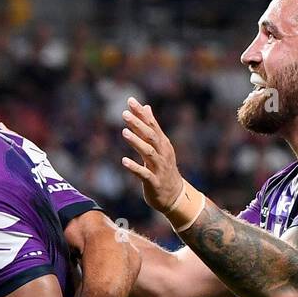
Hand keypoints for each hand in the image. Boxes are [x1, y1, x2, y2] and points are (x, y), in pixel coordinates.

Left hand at [121, 98, 183, 212]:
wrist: (174, 195)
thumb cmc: (162, 168)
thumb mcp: (158, 146)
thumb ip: (150, 128)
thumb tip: (146, 107)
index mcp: (163, 144)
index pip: (152, 124)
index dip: (142, 113)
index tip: (130, 101)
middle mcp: (163, 154)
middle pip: (151, 136)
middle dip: (138, 124)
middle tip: (125, 114)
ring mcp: (160, 168)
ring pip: (149, 153)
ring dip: (136, 142)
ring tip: (124, 132)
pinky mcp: (154, 182)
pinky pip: (144, 174)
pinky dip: (134, 167)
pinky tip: (124, 161)